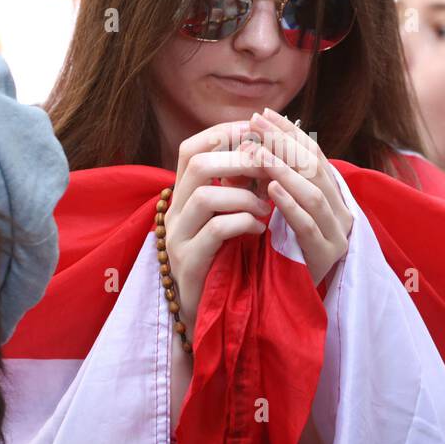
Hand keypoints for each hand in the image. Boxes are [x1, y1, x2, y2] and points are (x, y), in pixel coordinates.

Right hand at [164, 121, 273, 335]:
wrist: (208, 311)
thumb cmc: (226, 258)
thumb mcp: (230, 215)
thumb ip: (239, 186)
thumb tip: (268, 148)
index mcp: (183, 196)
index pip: (191, 148)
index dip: (223, 134)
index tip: (255, 131)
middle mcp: (174, 212)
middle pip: (197, 164)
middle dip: (239, 159)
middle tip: (270, 166)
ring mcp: (177, 238)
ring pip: (205, 196)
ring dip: (244, 196)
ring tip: (267, 207)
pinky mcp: (189, 263)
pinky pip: (214, 231)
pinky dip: (243, 223)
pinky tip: (260, 229)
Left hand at [245, 108, 352, 286]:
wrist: (304, 308)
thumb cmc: (290, 257)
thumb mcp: (284, 216)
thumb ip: (272, 186)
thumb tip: (245, 150)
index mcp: (333, 199)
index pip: (313, 156)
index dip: (289, 133)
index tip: (263, 114)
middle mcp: (340, 211)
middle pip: (315, 168)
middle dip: (284, 143)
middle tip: (255, 123)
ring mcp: (336, 234)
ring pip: (314, 193)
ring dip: (285, 168)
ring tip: (258, 151)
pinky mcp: (326, 256)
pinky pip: (309, 226)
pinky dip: (290, 204)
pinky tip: (271, 189)